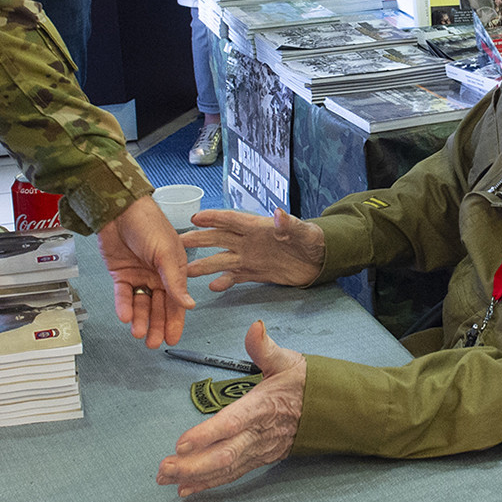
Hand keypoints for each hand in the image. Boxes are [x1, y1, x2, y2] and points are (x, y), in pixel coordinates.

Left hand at [99, 194, 195, 346]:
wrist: (119, 209)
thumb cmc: (148, 222)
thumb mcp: (166, 253)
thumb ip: (175, 281)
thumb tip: (189, 304)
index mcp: (174, 269)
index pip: (177, 301)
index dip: (175, 321)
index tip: (173, 339)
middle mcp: (157, 275)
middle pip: (159, 307)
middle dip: (157, 325)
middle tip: (154, 343)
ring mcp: (139, 275)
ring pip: (141, 304)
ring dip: (140, 319)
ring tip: (138, 333)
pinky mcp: (120, 273)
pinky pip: (123, 295)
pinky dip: (124, 306)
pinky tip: (125, 317)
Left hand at [156, 322, 304, 495]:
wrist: (330, 410)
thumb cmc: (304, 383)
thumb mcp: (286, 360)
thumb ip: (265, 347)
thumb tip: (255, 326)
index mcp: (262, 407)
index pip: (232, 423)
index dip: (206, 435)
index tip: (181, 444)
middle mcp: (259, 433)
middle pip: (225, 454)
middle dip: (193, 465)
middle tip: (164, 469)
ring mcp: (259, 450)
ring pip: (225, 468)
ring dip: (195, 477)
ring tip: (166, 479)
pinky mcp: (259, 459)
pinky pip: (232, 474)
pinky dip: (209, 484)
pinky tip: (186, 489)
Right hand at [182, 208, 326, 290]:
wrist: (323, 260)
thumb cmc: (315, 240)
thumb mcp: (304, 232)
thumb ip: (289, 225)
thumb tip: (278, 214)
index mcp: (258, 227)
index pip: (231, 220)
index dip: (214, 218)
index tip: (195, 218)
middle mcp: (250, 241)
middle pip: (219, 239)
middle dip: (199, 240)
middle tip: (178, 243)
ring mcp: (251, 257)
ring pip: (222, 260)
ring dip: (205, 265)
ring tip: (186, 272)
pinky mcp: (257, 272)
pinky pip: (236, 276)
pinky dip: (224, 281)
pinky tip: (213, 287)